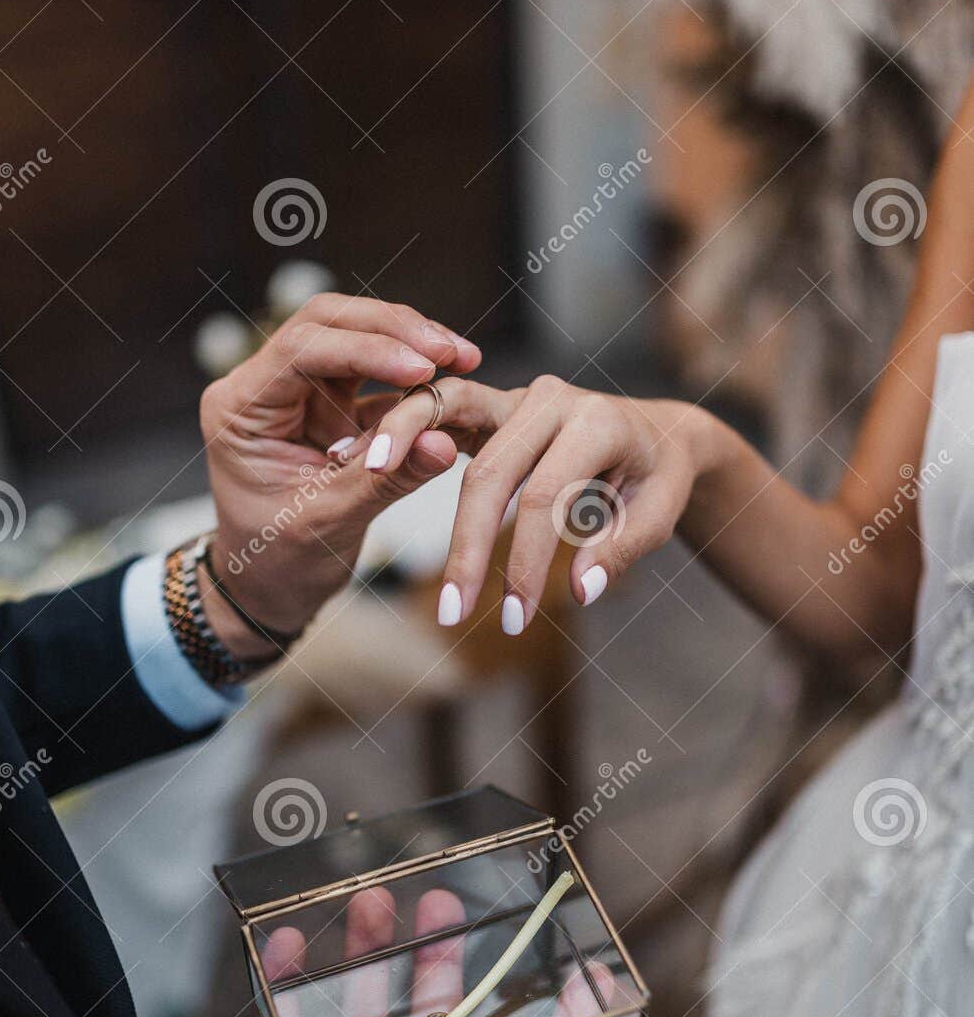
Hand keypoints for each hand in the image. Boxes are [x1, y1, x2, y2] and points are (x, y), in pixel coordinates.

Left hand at [199, 294, 482, 660]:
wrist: (269, 587)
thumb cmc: (281, 561)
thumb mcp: (332, 521)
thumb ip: (387, 478)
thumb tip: (447, 444)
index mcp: (241, 409)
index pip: (302, 349)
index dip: (367, 349)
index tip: (423, 368)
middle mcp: (263, 386)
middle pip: (328, 323)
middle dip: (394, 329)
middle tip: (452, 351)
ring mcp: (296, 390)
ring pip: (353, 334)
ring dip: (408, 341)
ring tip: (461, 358)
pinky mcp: (327, 401)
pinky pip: (372, 369)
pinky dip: (411, 372)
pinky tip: (450, 376)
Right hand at [340, 374, 716, 631]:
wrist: (656, 433)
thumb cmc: (658, 478)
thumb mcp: (658, 513)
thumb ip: (622, 548)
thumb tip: (581, 589)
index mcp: (597, 422)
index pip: (547, 499)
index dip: (525, 562)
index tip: (516, 620)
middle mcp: (551, 399)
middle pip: (490, 475)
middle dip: (468, 549)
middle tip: (454, 616)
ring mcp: (515, 397)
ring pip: (454, 443)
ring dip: (416, 483)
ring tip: (378, 515)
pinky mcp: (489, 405)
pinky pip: (435, 413)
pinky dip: (398, 435)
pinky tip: (358, 462)